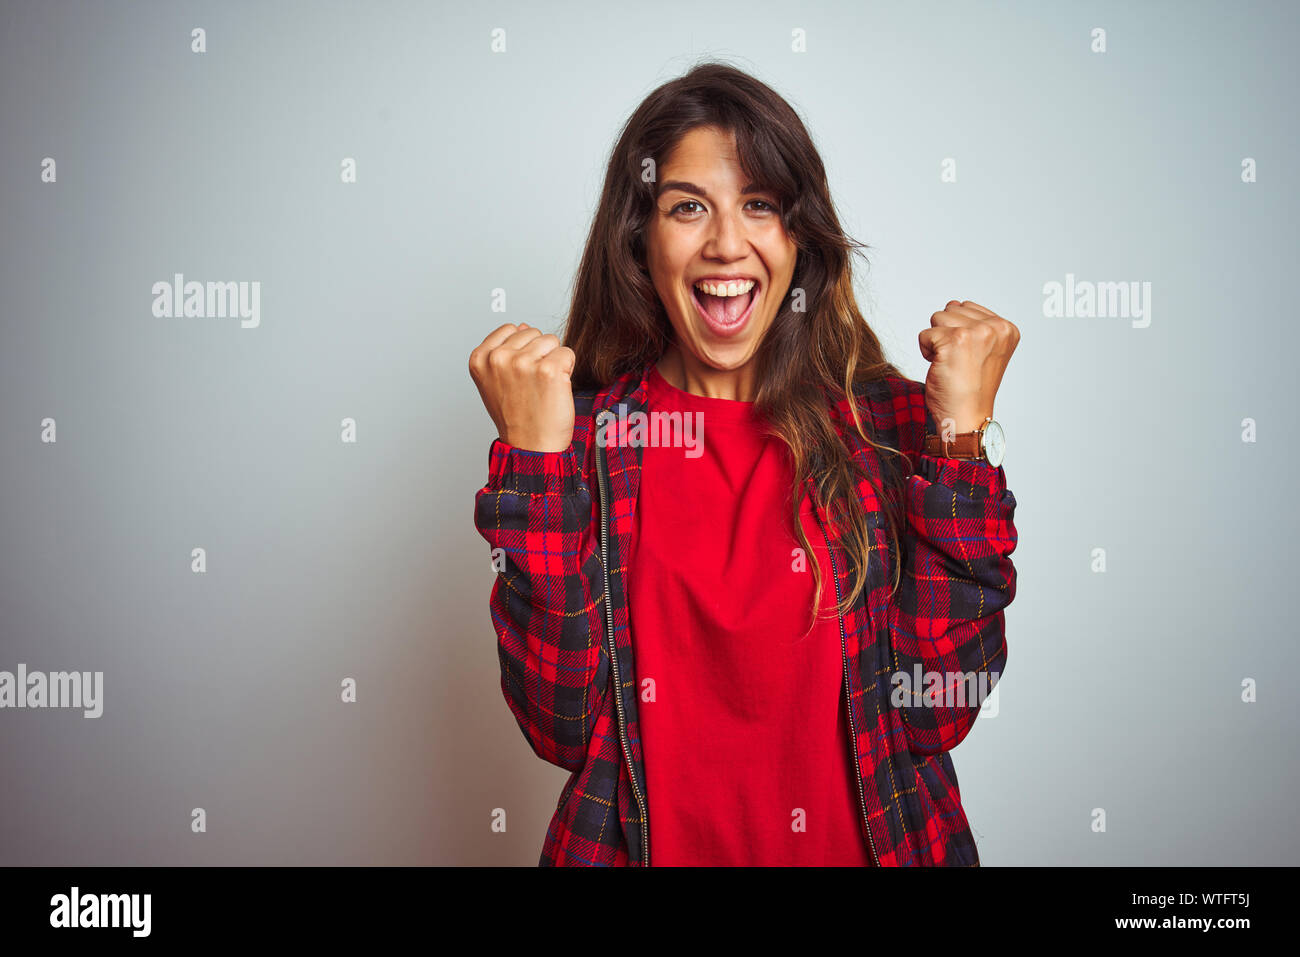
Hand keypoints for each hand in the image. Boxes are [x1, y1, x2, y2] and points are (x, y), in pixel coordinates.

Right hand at [468, 323, 576, 452]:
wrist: (531, 447)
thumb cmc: (517, 418)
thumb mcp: (496, 381)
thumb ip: (504, 351)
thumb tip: (522, 326)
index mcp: (480, 359)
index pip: (511, 329)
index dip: (522, 350)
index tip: (520, 375)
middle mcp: (498, 358)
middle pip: (533, 332)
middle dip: (538, 354)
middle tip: (533, 384)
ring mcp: (522, 363)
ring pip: (552, 340)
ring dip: (553, 361)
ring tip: (544, 386)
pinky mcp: (548, 370)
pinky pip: (567, 353)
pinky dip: (568, 370)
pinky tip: (556, 389)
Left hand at [918, 301, 1018, 434]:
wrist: (965, 416)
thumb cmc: (970, 388)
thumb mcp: (982, 349)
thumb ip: (973, 323)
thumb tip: (953, 303)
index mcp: (1007, 328)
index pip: (967, 307)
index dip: (959, 331)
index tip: (969, 357)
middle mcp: (995, 328)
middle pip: (951, 310)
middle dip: (946, 334)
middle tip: (958, 361)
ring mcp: (975, 333)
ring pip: (937, 318)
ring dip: (936, 342)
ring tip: (950, 363)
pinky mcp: (954, 341)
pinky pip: (925, 334)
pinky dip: (926, 352)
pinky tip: (941, 367)